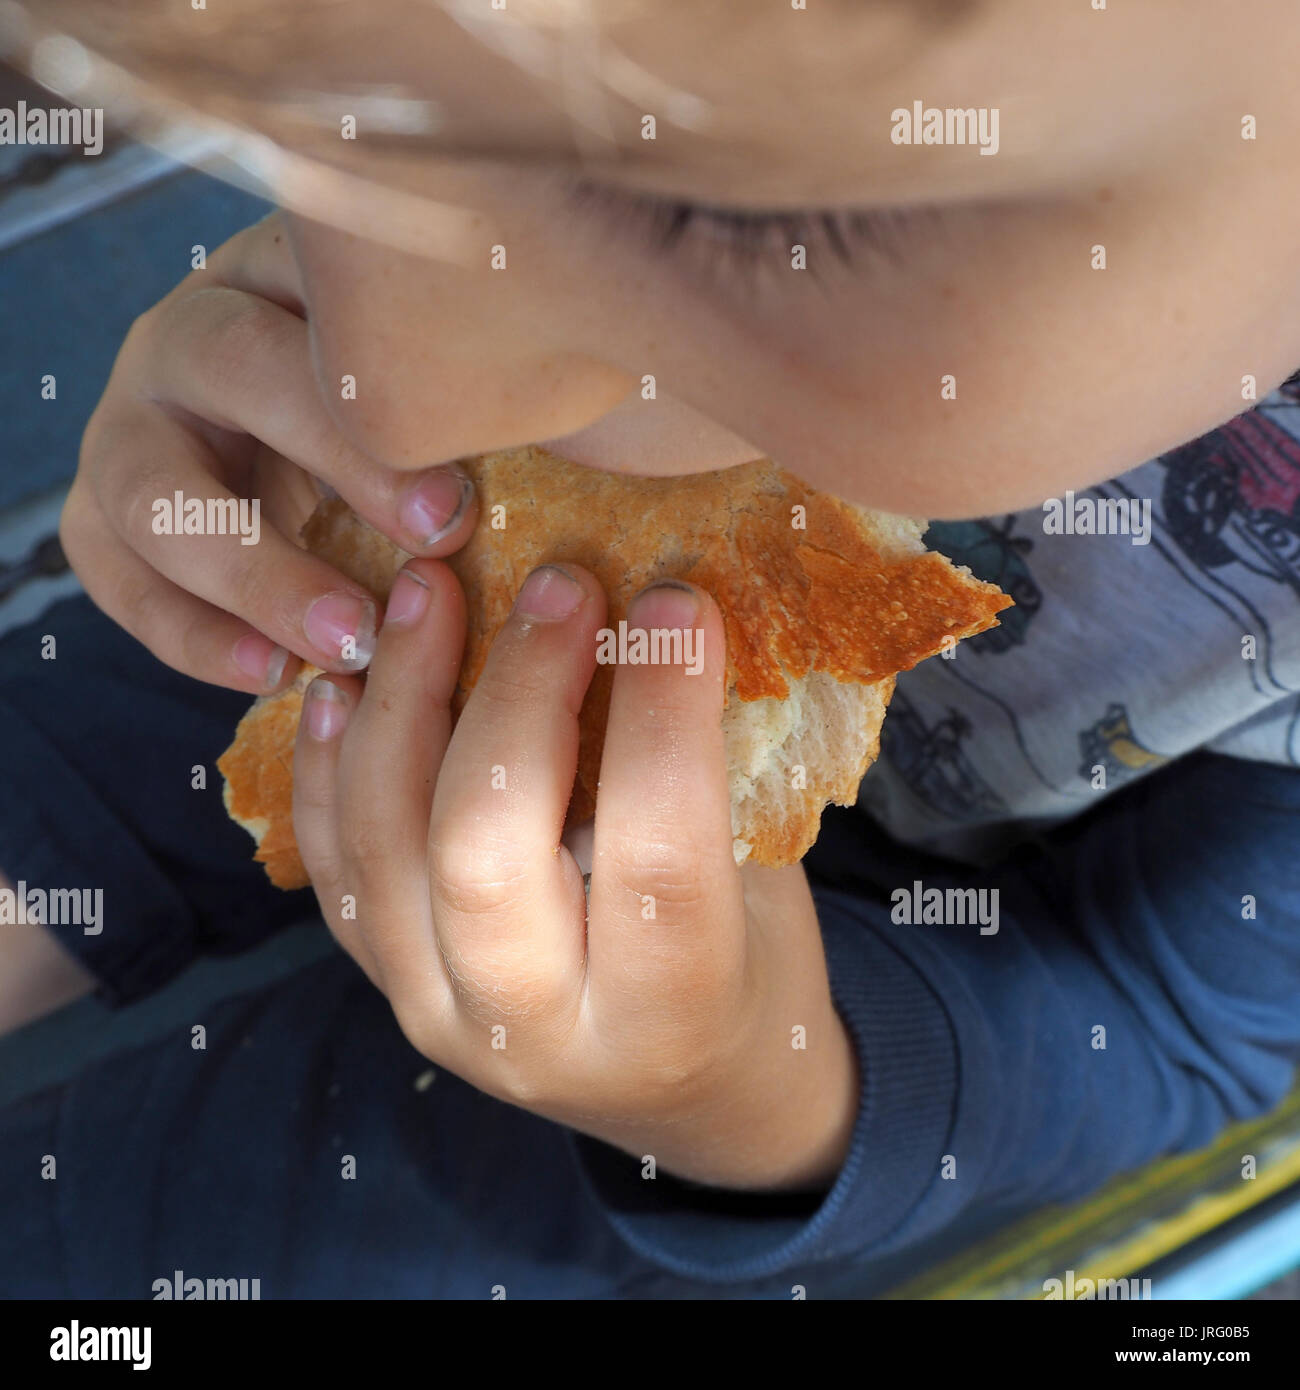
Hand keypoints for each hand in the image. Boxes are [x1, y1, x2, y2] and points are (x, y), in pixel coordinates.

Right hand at [59, 213, 476, 692]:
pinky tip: (273, 676)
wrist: (283, 458)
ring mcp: (132, 423)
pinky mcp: (97, 516)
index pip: (323, 287)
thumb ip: (502, 387)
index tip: (468, 490)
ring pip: (154, 487)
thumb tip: (624, 416)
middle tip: (434, 541)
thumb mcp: (449, 381)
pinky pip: (114, 576)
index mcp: (286, 276)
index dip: (391, 383)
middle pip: (231, 364)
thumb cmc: (411, 423)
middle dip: (332, 456)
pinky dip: (191, 635)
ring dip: (257, 573)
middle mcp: (194, 332)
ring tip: (349, 641)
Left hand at [292, 558, 858, 1190]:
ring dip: (402, 703)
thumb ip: (711, 777)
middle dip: (515, 697)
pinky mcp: (385, 986)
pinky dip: (330, 765)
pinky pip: (334, 870)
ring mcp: (437, 1014)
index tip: (672, 603)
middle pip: (485, 853)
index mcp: (670, 1010)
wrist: (693, 1093)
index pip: (656, 853)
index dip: (663, 712)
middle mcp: (535, 1033)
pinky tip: (347, 682)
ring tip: (429, 592)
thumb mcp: (766, 885)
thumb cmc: (752, 971)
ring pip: (384, 850)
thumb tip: (657, 616)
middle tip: (556, 585)